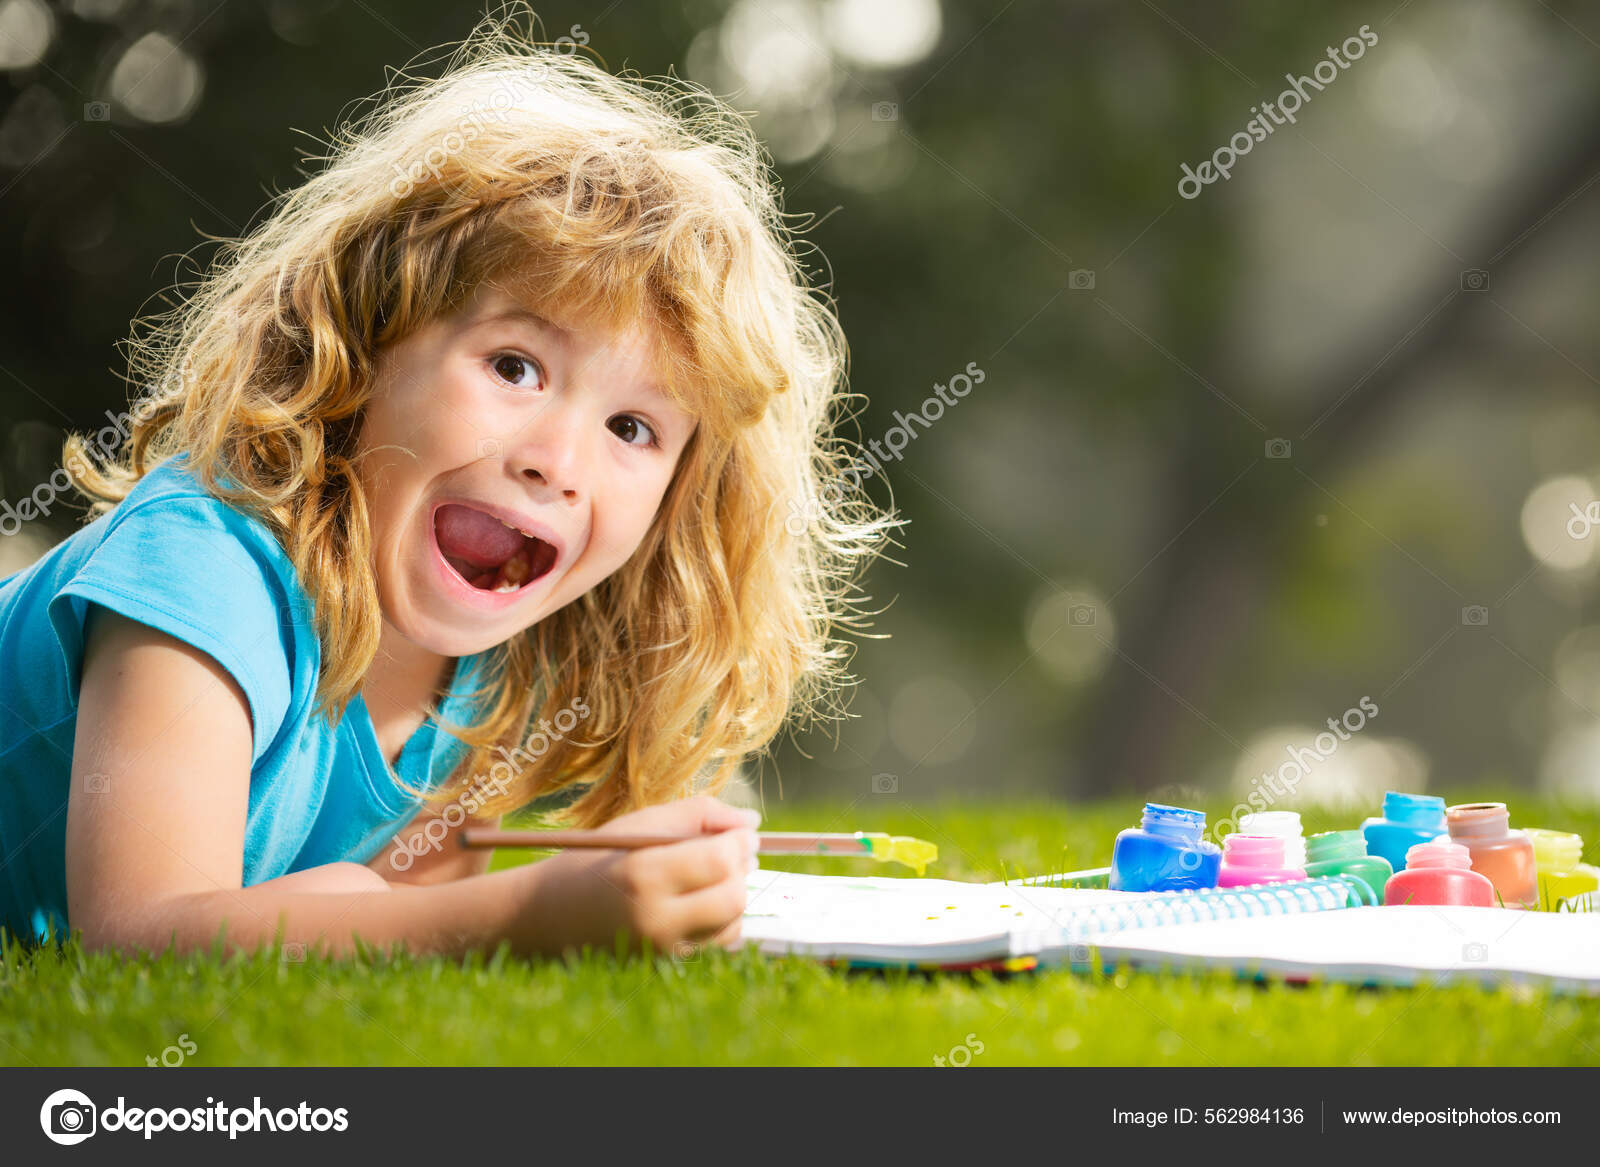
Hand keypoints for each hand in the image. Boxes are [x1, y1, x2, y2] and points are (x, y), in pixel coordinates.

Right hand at [514, 796, 760, 956]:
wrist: (547, 914)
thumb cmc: (598, 858)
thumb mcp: (642, 824)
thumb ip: (701, 815)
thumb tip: (754, 824)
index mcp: (644, 873)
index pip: (720, 860)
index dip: (741, 843)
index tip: (744, 833)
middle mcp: (653, 918)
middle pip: (733, 897)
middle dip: (742, 871)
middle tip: (736, 853)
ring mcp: (659, 949)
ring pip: (731, 924)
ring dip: (734, 895)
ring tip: (716, 875)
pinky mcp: (664, 966)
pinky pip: (716, 944)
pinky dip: (721, 920)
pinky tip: (704, 900)